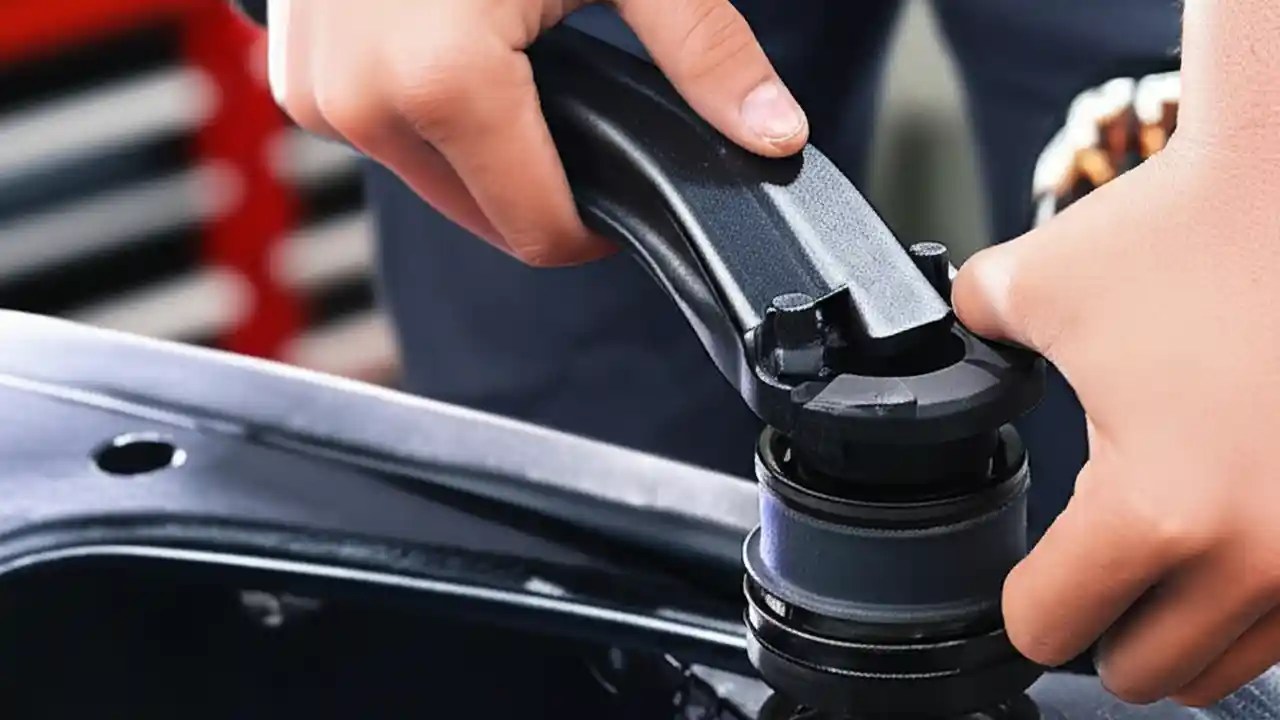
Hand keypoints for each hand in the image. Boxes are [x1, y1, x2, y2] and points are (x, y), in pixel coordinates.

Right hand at [266, 0, 807, 265]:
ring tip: (522, 63)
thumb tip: (775, 134)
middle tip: (582, 103)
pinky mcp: (295, 76)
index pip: (536, 231)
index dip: (595, 227)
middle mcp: (359, 102)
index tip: (626, 191)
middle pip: (483, 218)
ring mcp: (314, 91)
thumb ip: (703, 50)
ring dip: (486, 152)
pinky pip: (385, 138)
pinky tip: (464, 50)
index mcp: (440, 83)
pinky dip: (432, 118)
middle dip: (542, 184)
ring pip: (432, 183)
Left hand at [953, 130, 1279, 705]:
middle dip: (1102, 623)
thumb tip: (933, 350)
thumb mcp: (1031, 286)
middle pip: (1140, 672)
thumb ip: (965, 338)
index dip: (1020, 598)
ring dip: (1178, 622)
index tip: (1025, 568)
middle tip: (1093, 562)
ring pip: (1221, 664)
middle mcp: (1256, 557)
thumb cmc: (1180, 229)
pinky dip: (1246, 598)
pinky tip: (1225, 530)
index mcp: (1156, 512)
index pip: (1048, 630)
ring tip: (1161, 546)